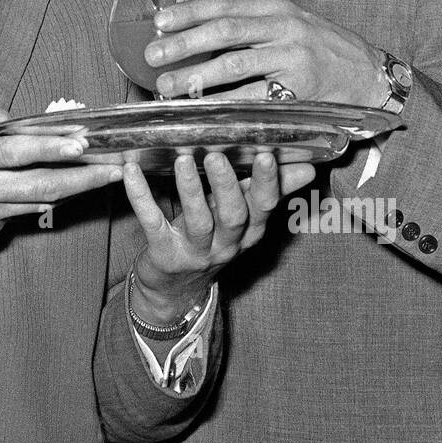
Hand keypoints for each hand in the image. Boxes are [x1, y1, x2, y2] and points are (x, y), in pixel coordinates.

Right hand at [0, 106, 122, 250]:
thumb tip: (19, 120)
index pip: (20, 152)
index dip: (55, 147)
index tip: (87, 142)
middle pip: (41, 185)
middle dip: (84, 178)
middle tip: (116, 169)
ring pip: (38, 202)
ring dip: (73, 190)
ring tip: (103, 175)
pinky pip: (21, 212)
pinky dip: (42, 198)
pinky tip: (63, 186)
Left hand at [124, 150, 315, 323]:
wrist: (174, 288)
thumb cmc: (210, 238)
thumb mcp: (242, 217)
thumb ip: (268, 190)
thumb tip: (309, 167)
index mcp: (248, 231)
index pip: (264, 206)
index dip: (269, 182)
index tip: (268, 154)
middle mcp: (226, 244)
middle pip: (233, 216)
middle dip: (227, 185)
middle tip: (217, 155)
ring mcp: (195, 252)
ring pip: (198, 221)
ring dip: (191, 190)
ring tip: (182, 161)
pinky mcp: (164, 254)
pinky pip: (153, 223)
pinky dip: (141, 197)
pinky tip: (132, 172)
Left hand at [146, 0, 384, 105]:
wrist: (368, 72)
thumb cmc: (318, 48)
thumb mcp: (287, 23)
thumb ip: (249, 25)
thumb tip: (192, 33)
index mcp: (276, 7)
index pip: (226, 2)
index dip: (189, 10)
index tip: (158, 20)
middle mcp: (284, 27)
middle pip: (225, 30)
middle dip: (183, 42)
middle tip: (152, 55)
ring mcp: (293, 58)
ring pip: (235, 65)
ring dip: (195, 77)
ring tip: (166, 87)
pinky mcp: (300, 90)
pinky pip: (255, 98)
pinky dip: (225, 105)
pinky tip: (202, 111)